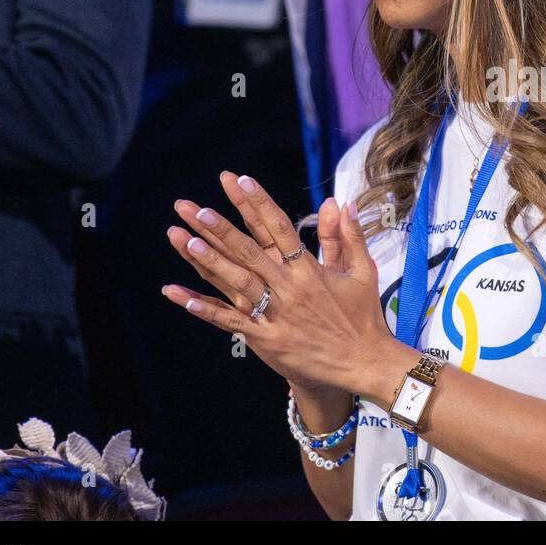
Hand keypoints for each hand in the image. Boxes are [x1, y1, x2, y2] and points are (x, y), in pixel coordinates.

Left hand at [162, 172, 404, 400]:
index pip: (280, 228)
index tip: (240, 181)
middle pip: (251, 251)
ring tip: (185, 239)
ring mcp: (277, 315)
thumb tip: (343, 202)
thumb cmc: (363, 317)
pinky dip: (206, 309)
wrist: (364, 363)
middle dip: (222, 228)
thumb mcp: (361, 272)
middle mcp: (291, 288)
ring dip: (210, 260)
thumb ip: (348, 235)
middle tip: (198, 208)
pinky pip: (232, 322)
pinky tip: (181, 296)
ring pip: (238, 282)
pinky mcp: (268, 341)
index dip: (259, 203)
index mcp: (310, 270)